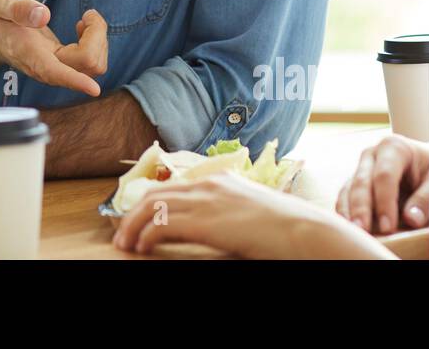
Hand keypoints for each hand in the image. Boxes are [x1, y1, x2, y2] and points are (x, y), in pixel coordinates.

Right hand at [0, 0, 107, 95]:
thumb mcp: (3, 0)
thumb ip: (20, 8)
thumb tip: (43, 16)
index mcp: (29, 53)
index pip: (54, 72)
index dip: (75, 80)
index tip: (93, 89)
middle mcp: (44, 67)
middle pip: (86, 64)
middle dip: (97, 37)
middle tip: (87, 14)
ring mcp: (55, 68)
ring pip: (93, 65)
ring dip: (99, 40)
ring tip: (85, 19)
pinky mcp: (63, 64)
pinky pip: (91, 62)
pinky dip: (96, 43)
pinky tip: (81, 28)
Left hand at [112, 172, 342, 258]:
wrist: (306, 231)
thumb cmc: (285, 229)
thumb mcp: (249, 213)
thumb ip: (226, 214)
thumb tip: (211, 226)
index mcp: (219, 181)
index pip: (172, 185)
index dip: (149, 202)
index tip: (136, 218)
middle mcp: (209, 184)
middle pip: (156, 193)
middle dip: (134, 213)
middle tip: (123, 234)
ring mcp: (206, 199)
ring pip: (153, 206)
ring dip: (134, 226)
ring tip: (125, 244)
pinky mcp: (206, 220)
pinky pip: (163, 223)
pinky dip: (146, 234)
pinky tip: (141, 247)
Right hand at [336, 134, 428, 234]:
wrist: (427, 163)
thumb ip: (426, 199)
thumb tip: (411, 219)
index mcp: (394, 148)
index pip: (384, 175)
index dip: (384, 202)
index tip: (388, 227)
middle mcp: (372, 154)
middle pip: (362, 182)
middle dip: (361, 208)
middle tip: (363, 231)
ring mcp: (361, 167)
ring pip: (349, 190)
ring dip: (350, 212)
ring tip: (355, 233)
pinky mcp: (354, 182)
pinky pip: (345, 197)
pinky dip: (346, 213)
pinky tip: (350, 230)